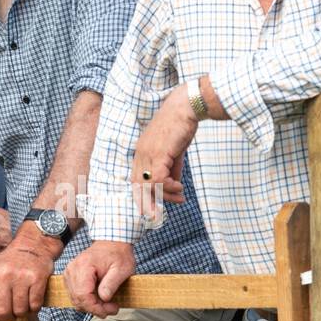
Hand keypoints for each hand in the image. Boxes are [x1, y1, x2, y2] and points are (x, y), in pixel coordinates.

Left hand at [0, 232, 58, 320]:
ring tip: (22, 307)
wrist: (32, 245)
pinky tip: (32, 302)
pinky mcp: (37, 279)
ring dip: (22, 314)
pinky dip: (34, 308)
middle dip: (7, 319)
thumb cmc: (11, 261)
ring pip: (20, 310)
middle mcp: (4, 275)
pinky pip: (35, 305)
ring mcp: (21, 277)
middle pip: (2, 311)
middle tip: (11, 316)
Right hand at [64, 241, 135, 318]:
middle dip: (95, 308)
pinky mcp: (71, 276)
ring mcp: (70, 272)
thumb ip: (112, 283)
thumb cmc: (118, 254)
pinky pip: (75, 294)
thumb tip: (104, 298)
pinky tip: (99, 298)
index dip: (94, 307)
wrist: (112, 243)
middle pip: (77, 299)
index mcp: (84, 266)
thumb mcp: (122, 269)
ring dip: (91, 306)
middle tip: (112, 308)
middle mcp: (73, 269)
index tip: (108, 311)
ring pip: (75, 299)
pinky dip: (87, 300)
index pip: (82, 294)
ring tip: (108, 303)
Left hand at [131, 87, 197, 209]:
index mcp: (141, 152)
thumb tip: (174, 185)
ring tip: (179, 196)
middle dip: (148, 202)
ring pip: (148, 184)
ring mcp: (148, 153)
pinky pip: (158, 178)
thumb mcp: (175, 151)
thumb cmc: (181, 126)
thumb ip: (172, 168)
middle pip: (137, 184)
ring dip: (165, 195)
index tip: (154, 207)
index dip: (142, 195)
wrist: (185, 107)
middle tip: (159, 213)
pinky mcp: (158, 153)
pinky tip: (180, 186)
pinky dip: (169, 187)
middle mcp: (141, 153)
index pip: (135, 178)